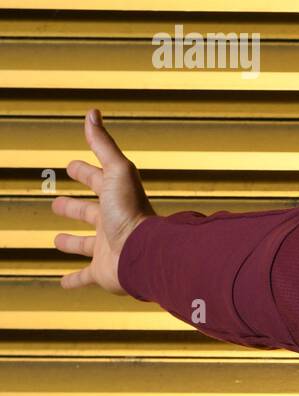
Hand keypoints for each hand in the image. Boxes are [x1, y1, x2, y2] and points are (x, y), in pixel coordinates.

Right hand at [52, 109, 155, 293]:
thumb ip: (103, 145)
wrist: (144, 253)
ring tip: (57, 240)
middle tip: (57, 203)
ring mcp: (107, 248)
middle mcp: (112, 223)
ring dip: (72, 242)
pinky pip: (85, 277)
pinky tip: (62, 282)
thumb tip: (92, 112)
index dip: (85, 172)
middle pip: (90, 212)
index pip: (98, 181)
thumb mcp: (117, 172)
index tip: (72, 165)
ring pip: (86, 245)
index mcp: (116, 199)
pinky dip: (73, 280)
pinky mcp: (103, 272)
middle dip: (74, 207)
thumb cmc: (132, 211)